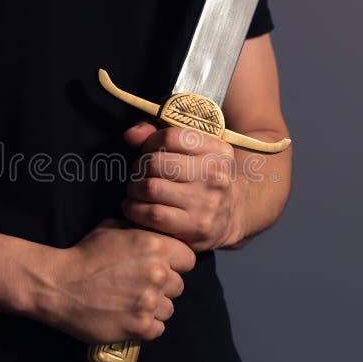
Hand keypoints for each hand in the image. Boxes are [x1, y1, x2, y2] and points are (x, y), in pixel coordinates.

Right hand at [39, 219, 194, 343]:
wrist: (59, 285)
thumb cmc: (84, 254)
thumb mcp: (113, 228)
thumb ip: (141, 230)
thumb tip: (155, 233)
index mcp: (155, 246)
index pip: (188, 259)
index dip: (175, 263)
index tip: (162, 266)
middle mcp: (158, 274)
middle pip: (179, 285)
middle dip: (163, 286)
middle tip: (140, 285)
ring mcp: (150, 302)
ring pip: (169, 308)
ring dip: (154, 307)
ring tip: (131, 302)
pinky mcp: (140, 327)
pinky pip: (158, 329)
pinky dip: (145, 325)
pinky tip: (128, 316)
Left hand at [122, 122, 248, 251]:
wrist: (232, 217)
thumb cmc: (203, 180)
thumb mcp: (194, 152)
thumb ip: (159, 135)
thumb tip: (131, 135)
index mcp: (217, 151)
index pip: (170, 137)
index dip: (149, 143)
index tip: (148, 152)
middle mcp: (214, 175)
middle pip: (155, 162)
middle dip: (138, 168)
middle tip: (138, 175)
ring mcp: (206, 202)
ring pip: (150, 188)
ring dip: (134, 189)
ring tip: (135, 191)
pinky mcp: (196, 226)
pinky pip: (152, 214)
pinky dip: (134, 209)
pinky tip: (134, 207)